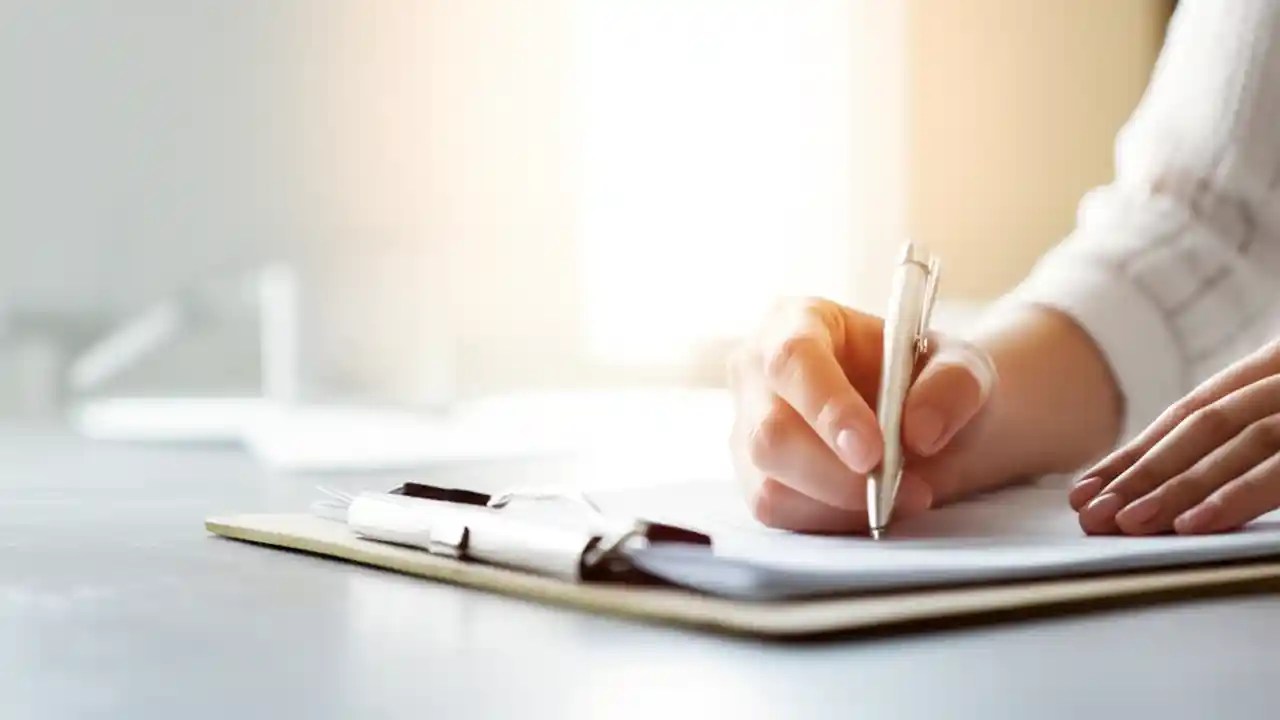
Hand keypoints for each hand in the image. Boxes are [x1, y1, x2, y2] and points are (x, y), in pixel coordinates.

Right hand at [727, 297, 996, 532]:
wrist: (915, 416)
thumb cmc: (924, 377)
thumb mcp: (960, 364)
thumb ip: (953, 384)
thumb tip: (920, 432)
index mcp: (797, 322)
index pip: (792, 359)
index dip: (827, 407)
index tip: (872, 451)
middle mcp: (756, 372)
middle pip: (770, 434)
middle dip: (835, 474)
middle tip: (900, 488)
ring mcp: (746, 427)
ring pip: (769, 484)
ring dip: (840, 504)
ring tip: (901, 497)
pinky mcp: (753, 476)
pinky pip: (777, 513)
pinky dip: (830, 521)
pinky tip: (870, 508)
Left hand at [1071, 340, 1279, 534]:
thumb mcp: (1279, 421)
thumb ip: (1245, 438)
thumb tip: (1171, 479)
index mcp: (1277, 367)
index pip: (1195, 410)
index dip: (1138, 451)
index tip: (1087, 487)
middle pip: (1205, 424)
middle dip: (1143, 472)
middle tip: (1092, 514)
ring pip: (1239, 441)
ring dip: (1178, 486)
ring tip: (1127, 523)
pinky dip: (1235, 495)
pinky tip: (1191, 524)